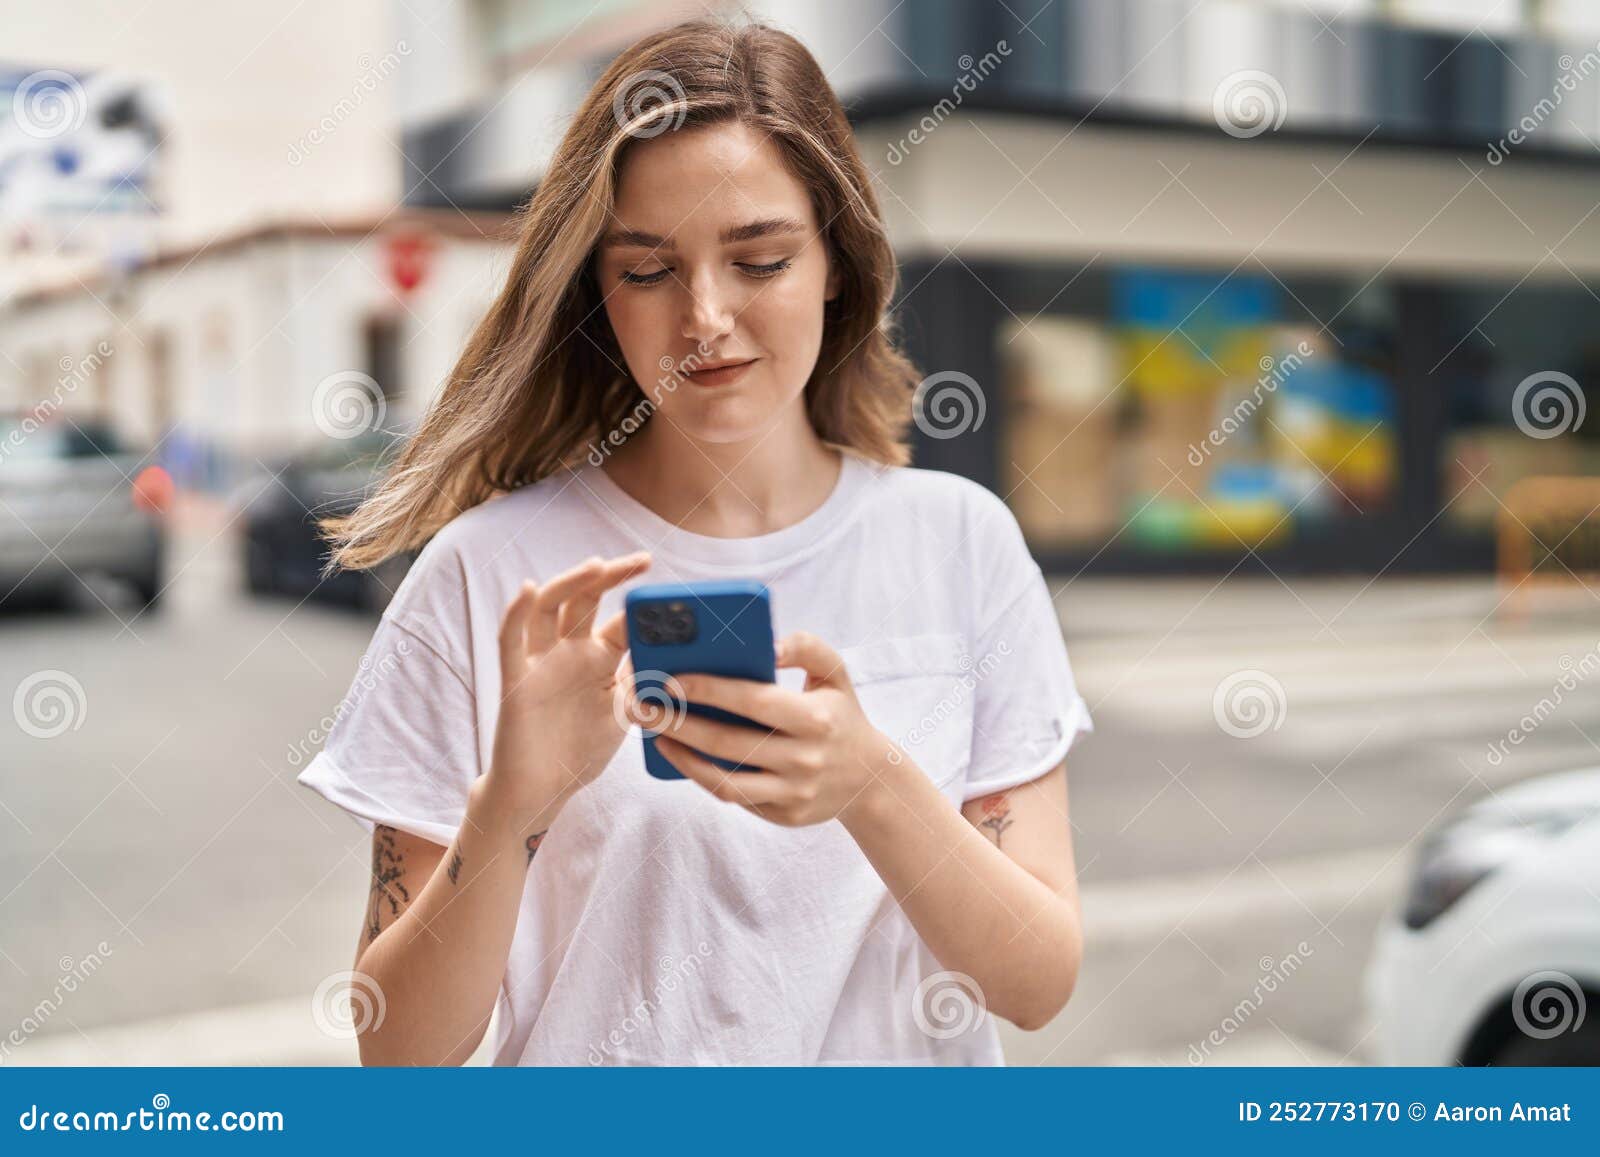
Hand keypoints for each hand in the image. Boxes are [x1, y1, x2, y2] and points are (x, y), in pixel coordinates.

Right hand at [487, 551, 650, 810]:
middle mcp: (570, 652)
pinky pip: (511, 640)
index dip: (643, 603)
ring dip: (572, 583)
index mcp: (599, 659)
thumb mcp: (624, 716)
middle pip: (587, 600)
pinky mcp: (515, 679)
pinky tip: (527, 588)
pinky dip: (516, 612)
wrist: (543, 790)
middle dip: (612, 576)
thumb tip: (684, 663)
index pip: (621, 620)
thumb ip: (646, 687)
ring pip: (550, 608)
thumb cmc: (581, 751)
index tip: (673, 590)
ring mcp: (541, 662)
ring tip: (596, 565)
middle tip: (643, 560)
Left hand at [625, 631, 899, 825]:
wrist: (870, 779)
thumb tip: (768, 644)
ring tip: (654, 733)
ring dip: (682, 756)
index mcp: (817, 719)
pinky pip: (734, 797)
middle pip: (729, 742)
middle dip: (678, 723)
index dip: (709, 690)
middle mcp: (805, 759)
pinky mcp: (784, 815)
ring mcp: (794, 792)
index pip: (754, 701)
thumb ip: (806, 647)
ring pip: (725, 779)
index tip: (670, 678)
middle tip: (640, 705)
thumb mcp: (835, 674)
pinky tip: (679, 755)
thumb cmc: (841, 714)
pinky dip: (702, 776)